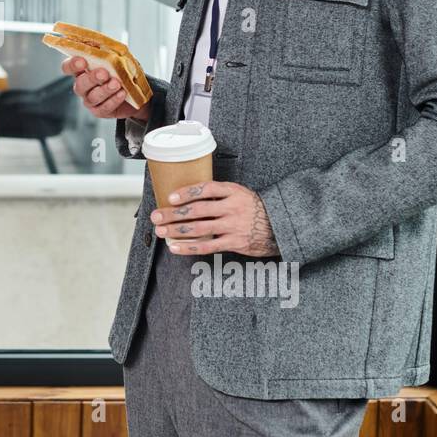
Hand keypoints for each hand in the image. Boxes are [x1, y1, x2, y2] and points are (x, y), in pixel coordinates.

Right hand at [60, 55, 149, 121]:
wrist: (136, 93)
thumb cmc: (123, 73)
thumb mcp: (119, 59)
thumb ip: (111, 53)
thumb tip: (108, 45)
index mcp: (82, 70)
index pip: (68, 67)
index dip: (72, 65)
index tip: (82, 61)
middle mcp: (83, 85)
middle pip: (80, 83)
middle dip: (91, 78)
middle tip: (103, 73)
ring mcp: (90, 100)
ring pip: (92, 97)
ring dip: (104, 90)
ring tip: (116, 83)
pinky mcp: (99, 111)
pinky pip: (103, 108)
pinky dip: (113, 100)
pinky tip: (121, 93)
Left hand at [151, 180, 280, 257]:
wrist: (280, 226)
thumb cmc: (254, 208)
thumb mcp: (240, 193)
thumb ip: (219, 194)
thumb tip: (189, 197)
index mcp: (233, 191)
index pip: (206, 189)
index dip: (187, 193)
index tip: (170, 197)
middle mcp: (232, 207)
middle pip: (197, 210)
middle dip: (173, 214)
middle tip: (156, 216)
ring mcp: (233, 226)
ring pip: (199, 228)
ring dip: (177, 230)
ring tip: (161, 231)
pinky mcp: (234, 242)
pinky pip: (207, 246)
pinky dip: (189, 247)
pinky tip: (175, 247)